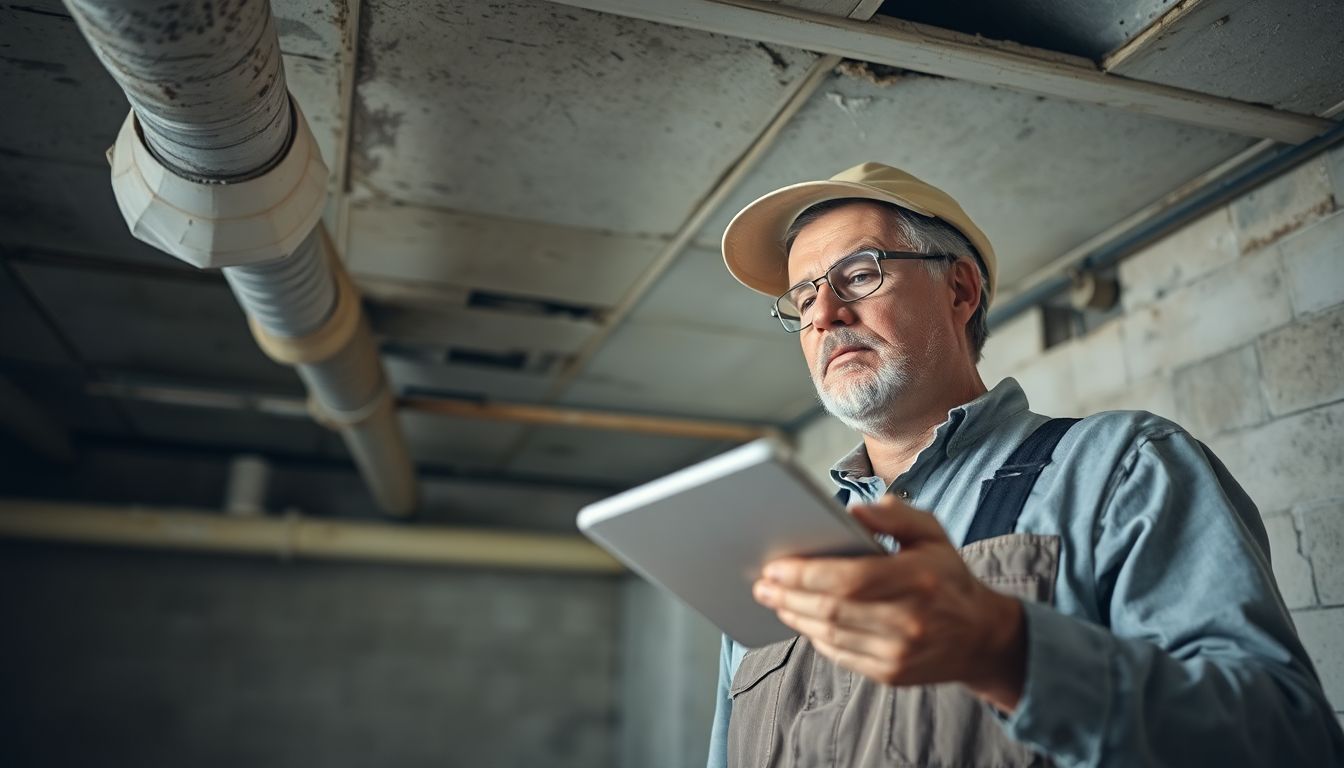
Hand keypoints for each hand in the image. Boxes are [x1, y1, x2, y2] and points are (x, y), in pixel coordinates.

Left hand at [752, 495, 1026, 711]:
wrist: (982, 637)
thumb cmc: (948, 577)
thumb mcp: (933, 534)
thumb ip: (895, 515)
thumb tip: (852, 511)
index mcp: (918, 579)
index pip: (850, 579)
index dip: (806, 574)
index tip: (775, 565)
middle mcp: (909, 620)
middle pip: (832, 609)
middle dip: (789, 595)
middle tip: (762, 582)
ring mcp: (899, 652)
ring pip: (831, 635)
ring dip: (795, 616)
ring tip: (773, 598)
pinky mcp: (891, 674)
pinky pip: (841, 655)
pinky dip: (815, 636)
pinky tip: (800, 618)